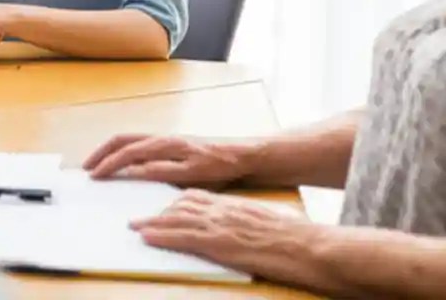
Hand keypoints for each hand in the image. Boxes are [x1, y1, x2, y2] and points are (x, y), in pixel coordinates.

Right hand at [83, 134, 255, 187]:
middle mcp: (162, 137)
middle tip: (87, 167)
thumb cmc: (219, 166)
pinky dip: (123, 149)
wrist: (241, 155)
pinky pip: (139, 142)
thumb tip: (135, 169)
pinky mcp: (171, 143)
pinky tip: (123, 161)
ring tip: (99, 163)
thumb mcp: (192, 174)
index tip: (95, 176)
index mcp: (165, 144)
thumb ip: (162, 170)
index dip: (109, 164)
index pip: (128, 152)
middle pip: (123, 139)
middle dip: (102, 152)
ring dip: (111, 149)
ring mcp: (166, 139)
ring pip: (129, 138)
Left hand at [130, 190, 317, 282]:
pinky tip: (146, 237)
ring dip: (152, 223)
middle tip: (140, 217)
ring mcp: (220, 226)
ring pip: (177, 219)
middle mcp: (224, 211)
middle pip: (182, 206)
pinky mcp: (219, 243)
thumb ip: (259, 221)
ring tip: (134, 226)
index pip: (199, 198)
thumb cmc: (299, 238)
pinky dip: (161, 236)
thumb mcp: (274, 222)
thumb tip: (258, 226)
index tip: (164, 207)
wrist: (311, 247)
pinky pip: (182, 237)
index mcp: (236, 206)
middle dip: (159, 212)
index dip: (177, 203)